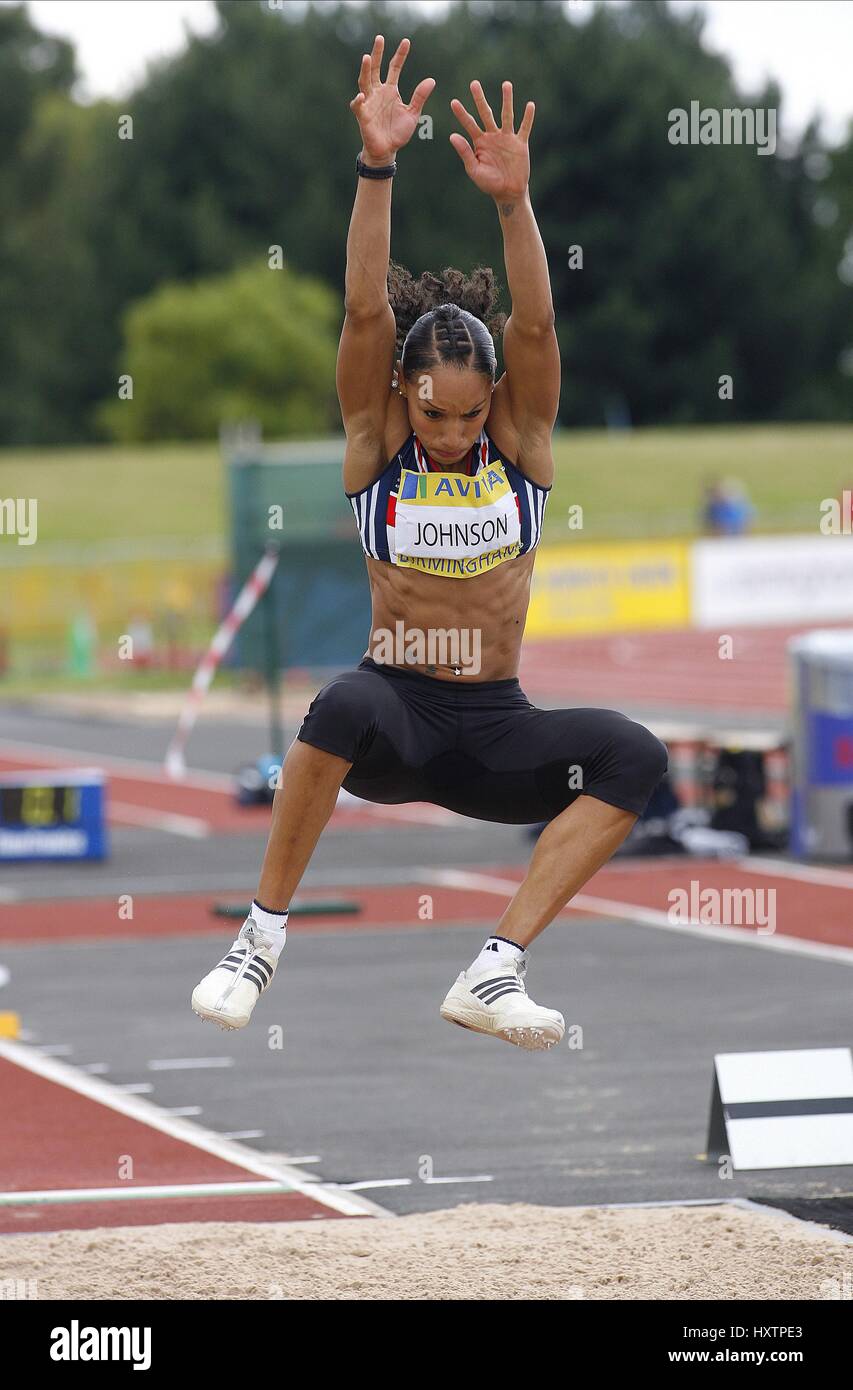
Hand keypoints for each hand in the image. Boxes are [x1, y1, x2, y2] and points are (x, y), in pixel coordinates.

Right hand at [349, 34, 434, 163]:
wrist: (387, 151)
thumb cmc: (398, 133)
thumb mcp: (413, 114)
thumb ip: (420, 97)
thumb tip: (432, 80)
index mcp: (390, 90)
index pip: (394, 68)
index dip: (400, 55)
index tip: (406, 42)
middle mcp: (378, 92)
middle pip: (376, 69)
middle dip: (377, 54)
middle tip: (380, 38)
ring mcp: (369, 102)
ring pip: (364, 82)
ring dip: (365, 70)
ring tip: (367, 58)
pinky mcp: (363, 116)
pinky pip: (358, 106)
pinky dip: (359, 101)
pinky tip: (362, 96)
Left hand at [449, 80, 532, 200]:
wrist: (508, 192)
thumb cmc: (489, 183)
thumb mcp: (474, 170)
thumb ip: (465, 152)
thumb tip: (452, 136)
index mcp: (480, 142)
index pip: (469, 124)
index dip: (461, 114)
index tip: (453, 102)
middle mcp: (493, 136)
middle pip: (486, 113)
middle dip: (479, 99)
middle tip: (474, 83)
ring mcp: (507, 138)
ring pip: (507, 115)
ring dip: (506, 100)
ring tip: (506, 84)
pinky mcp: (520, 143)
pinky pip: (525, 128)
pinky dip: (528, 117)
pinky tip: (530, 105)